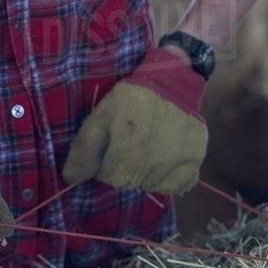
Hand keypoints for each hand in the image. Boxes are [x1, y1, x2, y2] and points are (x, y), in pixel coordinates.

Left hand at [62, 47, 208, 194]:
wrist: (172, 81)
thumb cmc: (131, 97)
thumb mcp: (101, 114)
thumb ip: (85, 148)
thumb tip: (71, 179)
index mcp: (129, 147)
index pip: (109, 177)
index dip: (104, 165)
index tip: (109, 149)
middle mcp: (155, 158)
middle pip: (129, 182)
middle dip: (122, 169)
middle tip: (126, 147)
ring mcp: (178, 161)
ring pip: (151, 186)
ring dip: (143, 174)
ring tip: (144, 150)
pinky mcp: (195, 160)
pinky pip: (176, 186)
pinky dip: (166, 179)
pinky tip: (162, 162)